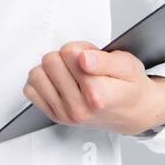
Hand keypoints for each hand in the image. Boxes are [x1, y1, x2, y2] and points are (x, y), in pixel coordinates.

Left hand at [23, 40, 164, 135]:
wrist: (134, 112)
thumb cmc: (130, 87)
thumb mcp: (127, 66)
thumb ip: (104, 61)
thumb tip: (82, 58)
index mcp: (97, 94)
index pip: (69, 52)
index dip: (81, 48)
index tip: (93, 57)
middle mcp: (79, 108)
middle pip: (50, 61)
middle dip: (66, 56)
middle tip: (83, 65)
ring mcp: (65, 114)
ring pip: (37, 74)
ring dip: (52, 69)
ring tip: (72, 73)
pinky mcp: (55, 116)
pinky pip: (31, 90)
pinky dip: (43, 81)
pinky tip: (60, 83)